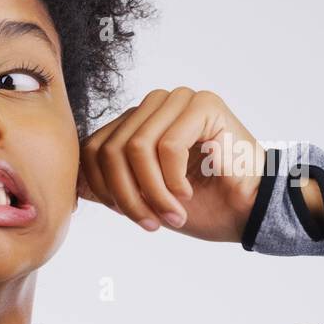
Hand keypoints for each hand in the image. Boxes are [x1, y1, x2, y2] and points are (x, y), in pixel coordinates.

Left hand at [77, 87, 265, 242]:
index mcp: (135, 123)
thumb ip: (110, 186)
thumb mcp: (143, 198)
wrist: (249, 210)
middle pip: (110, 150)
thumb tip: (74, 187)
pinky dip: (172, 179)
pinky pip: (167, 145)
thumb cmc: (201, 204)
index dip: (102, 188)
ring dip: (151, 192)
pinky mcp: (203, 104)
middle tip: (149, 223)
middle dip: (125, 195)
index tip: (125, 215)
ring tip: (170, 215)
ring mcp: (178, 100)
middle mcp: (153, 106)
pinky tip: (187, 194)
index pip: (92, 149)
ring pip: (135, 148)